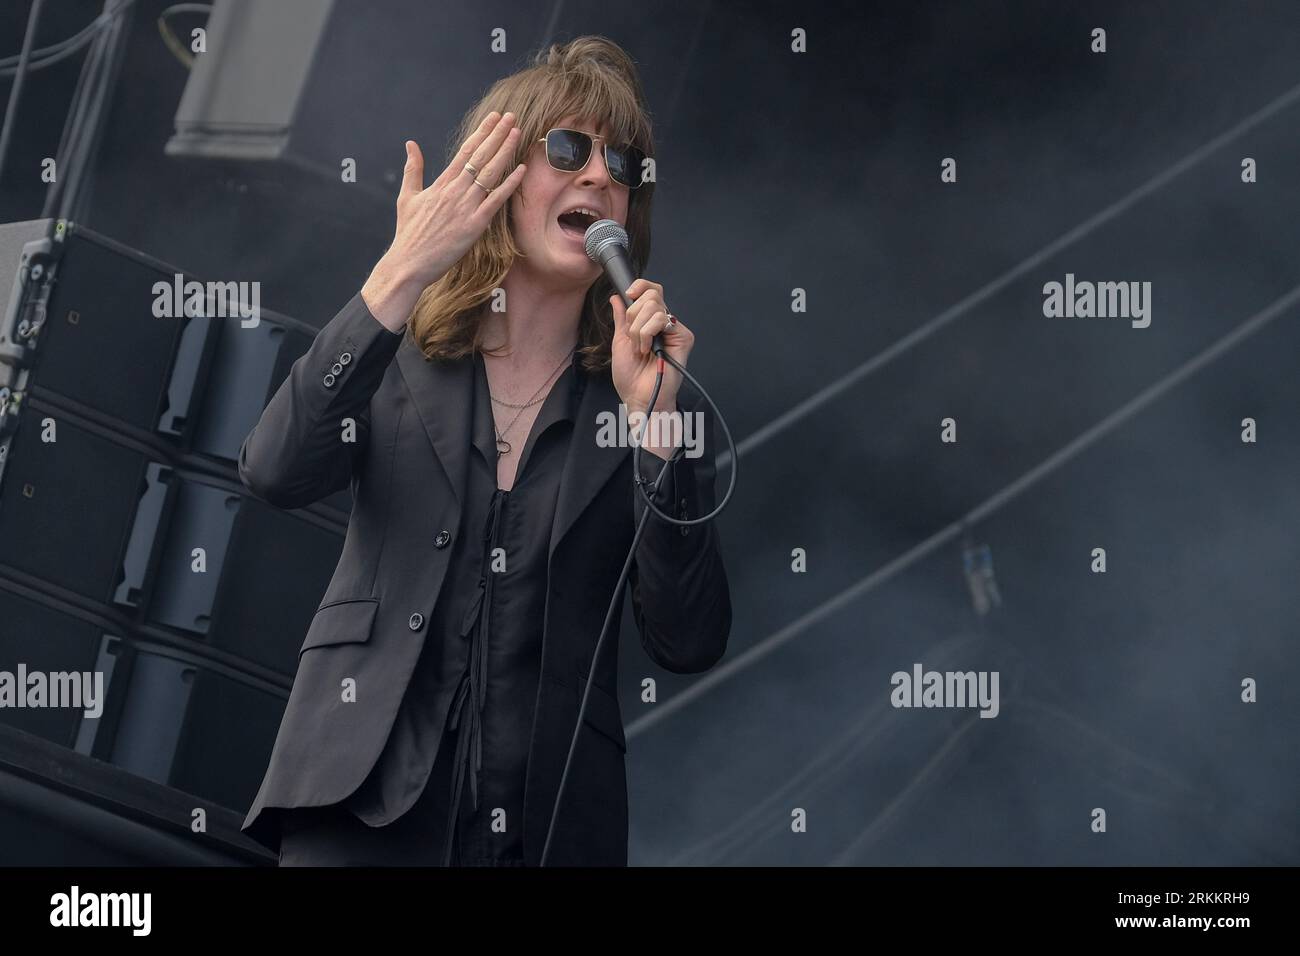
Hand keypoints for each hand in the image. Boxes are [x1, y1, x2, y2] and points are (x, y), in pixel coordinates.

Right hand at [362, 111, 526, 331]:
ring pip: (489, 173)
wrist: (408, 262)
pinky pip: (495, 201)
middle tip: (512, 116)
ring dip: (505, 151)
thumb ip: (412, 169)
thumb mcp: (407, 196)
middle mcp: (455, 190)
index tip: (495, 118)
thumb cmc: (408, 233)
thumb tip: (410, 144)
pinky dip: (509, 185)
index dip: (482, 132)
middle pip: (480, 156)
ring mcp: (465, 207)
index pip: (466, 151)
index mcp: (441, 183)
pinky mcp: (474, 225)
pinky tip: (521, 170)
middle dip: (497, 134)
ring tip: (517, 133)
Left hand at [610, 278, 691, 420]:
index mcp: (650, 322)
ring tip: (640, 348)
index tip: (629, 294)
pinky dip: (647, 334)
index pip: (651, 291)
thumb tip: (616, 298)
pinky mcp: (683, 337)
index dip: (640, 286)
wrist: (638, 396)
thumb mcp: (620, 341)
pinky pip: (661, 319)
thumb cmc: (631, 377)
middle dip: (634, 315)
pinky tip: (648, 350)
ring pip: (654, 306)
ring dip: (638, 329)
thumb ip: (621, 318)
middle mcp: (665, 323)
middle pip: (652, 294)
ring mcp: (675, 330)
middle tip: (633, 337)